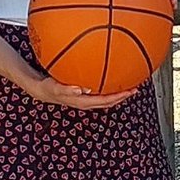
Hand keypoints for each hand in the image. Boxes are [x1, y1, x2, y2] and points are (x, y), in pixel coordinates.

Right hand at [20, 72, 137, 110]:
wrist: (43, 91)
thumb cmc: (50, 88)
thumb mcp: (56, 88)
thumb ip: (68, 90)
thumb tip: (81, 89)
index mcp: (84, 102)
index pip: (105, 101)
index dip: (118, 97)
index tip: (129, 91)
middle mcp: (88, 102)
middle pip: (110, 101)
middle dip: (123, 96)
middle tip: (135, 88)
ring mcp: (87, 99)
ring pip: (106, 97)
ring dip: (118, 92)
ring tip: (129, 84)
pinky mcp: (85, 94)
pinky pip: (101, 91)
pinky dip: (109, 86)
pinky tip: (113, 77)